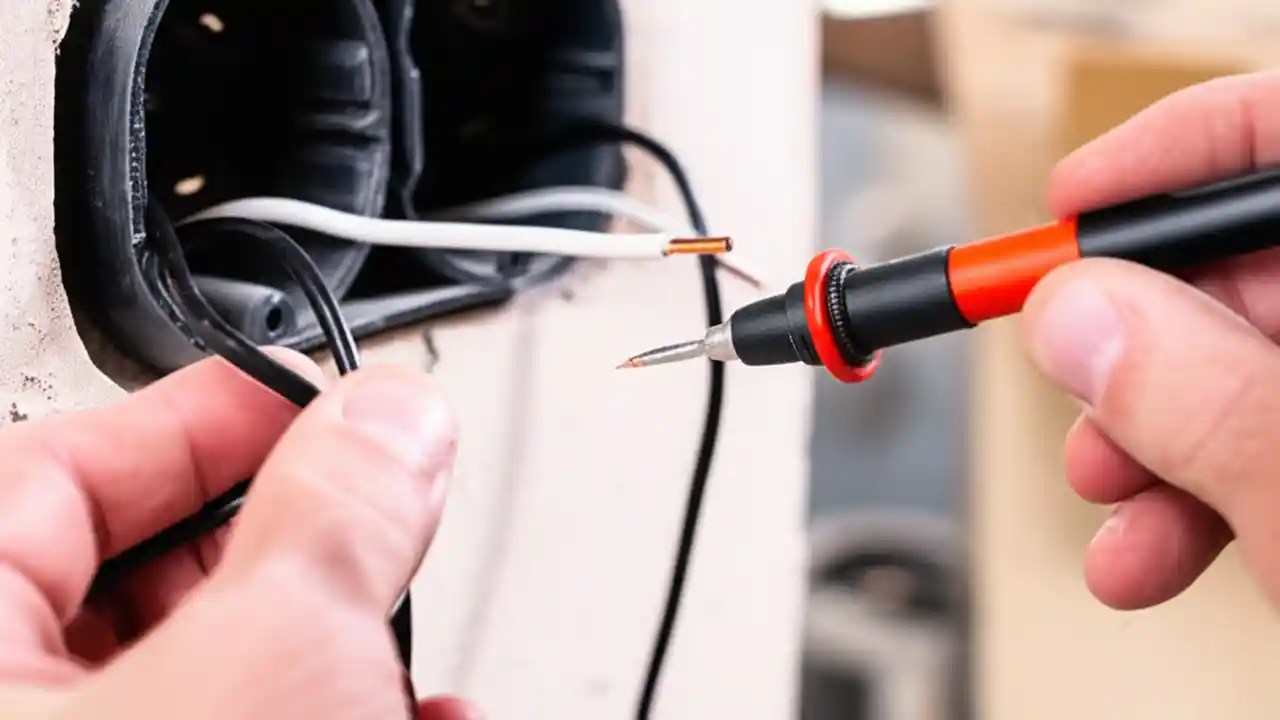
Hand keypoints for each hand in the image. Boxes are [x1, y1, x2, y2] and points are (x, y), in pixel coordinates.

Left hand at [0, 352, 475, 718]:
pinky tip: (416, 713)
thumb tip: (387, 418)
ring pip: (211, 673)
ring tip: (400, 634)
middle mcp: (15, 717)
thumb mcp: (270, 659)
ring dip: (339, 642)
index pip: (41, 475)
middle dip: (289, 541)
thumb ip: (331, 512)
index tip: (298, 396)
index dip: (191, 416)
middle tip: (366, 505)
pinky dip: (335, 711)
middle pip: (139, 579)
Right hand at [1023, 70, 1279, 610]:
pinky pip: (1279, 439)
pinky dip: (1205, 492)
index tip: (1070, 216)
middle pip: (1260, 265)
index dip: (1171, 157)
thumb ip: (1202, 400)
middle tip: (1082, 406)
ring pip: (1255, 364)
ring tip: (1114, 509)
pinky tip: (1158, 550)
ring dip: (1156, 438)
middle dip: (1142, 345)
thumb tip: (1077, 314)